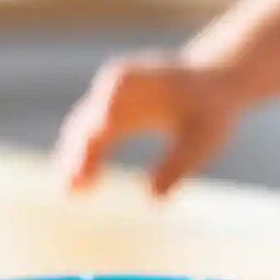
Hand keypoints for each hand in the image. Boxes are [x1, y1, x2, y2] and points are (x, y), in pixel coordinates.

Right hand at [54, 55, 239, 195]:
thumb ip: (179, 163)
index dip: (96, 130)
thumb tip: (154, 196)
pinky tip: (76, 188)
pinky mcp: (107, 113)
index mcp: (140, 83)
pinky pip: (87, 137)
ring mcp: (108, 99)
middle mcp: (116, 87)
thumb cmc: (210, 110)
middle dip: (78, 154)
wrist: (210, 85)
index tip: (87, 160)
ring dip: (72, 159)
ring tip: (69, 193)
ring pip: (81, 130)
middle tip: (70, 190)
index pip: (109, 104)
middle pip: (89, 121)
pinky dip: (80, 159)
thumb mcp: (203, 137)